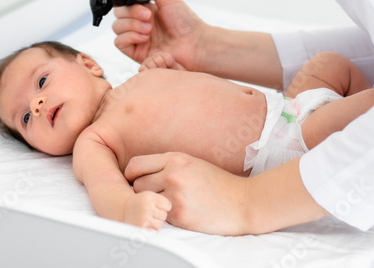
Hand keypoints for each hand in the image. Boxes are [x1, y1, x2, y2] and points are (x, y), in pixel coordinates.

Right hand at [112, 0, 207, 71]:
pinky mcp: (136, 51)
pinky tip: (144, 37)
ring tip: (149, 29)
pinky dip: (130, 37)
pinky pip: (119, 42)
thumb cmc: (186, 22)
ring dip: (132, 25)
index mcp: (146, 8)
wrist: (194, 43)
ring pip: (117, 27)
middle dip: (132, 13)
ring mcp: (137, 37)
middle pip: (119, 13)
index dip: (125, 0)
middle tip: (148, 15)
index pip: (124, 2)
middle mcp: (140, 22)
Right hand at [123, 190, 171, 230]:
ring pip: (160, 223)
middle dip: (159, 214)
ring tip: (146, 216)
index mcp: (150, 197)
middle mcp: (147, 207)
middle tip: (149, 211)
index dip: (164, 206)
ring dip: (155, 222)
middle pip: (164, 215)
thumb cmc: (142, 202)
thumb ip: (164, 201)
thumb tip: (179, 213)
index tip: (156, 204)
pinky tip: (145, 222)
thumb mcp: (151, 195)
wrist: (126, 209)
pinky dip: (152, 228)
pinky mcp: (141, 227)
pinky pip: (154, 230)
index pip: (168, 205)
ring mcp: (144, 218)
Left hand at [124, 152, 250, 235]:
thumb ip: (168, 165)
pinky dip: (163, 216)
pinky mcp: (179, 214)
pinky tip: (177, 214)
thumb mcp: (193, 163)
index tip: (134, 181)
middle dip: (141, 191)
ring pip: (144, 200)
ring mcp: (175, 195)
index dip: (131, 174)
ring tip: (164, 205)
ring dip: (150, 204)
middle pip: (136, 184)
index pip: (136, 164)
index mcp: (176, 158)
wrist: (242, 203)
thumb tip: (141, 173)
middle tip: (153, 196)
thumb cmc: (217, 184)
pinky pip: (158, 215)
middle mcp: (173, 174)